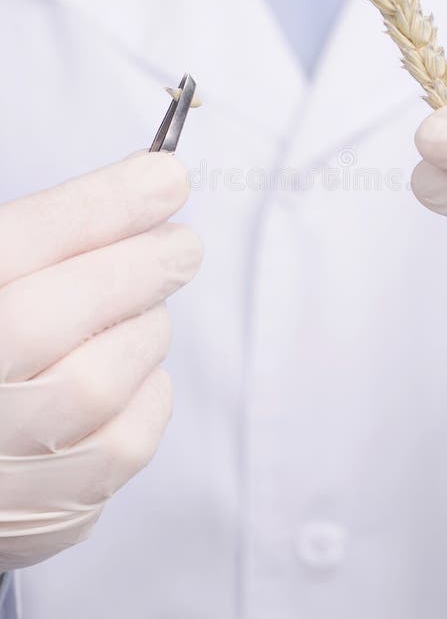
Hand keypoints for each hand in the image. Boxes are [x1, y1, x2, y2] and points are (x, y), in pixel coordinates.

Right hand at [0, 152, 201, 570]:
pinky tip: (133, 375)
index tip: (166, 177)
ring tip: (141, 313)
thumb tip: (155, 184)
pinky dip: (148, 395)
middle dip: (138, 265)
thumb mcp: (3, 273)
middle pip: (56, 313)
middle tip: (183, 244)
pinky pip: (124, 446)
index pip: (18, 244)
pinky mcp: (39, 515)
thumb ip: (51, 236)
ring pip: (101, 381)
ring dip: (144, 333)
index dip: (101, 204)